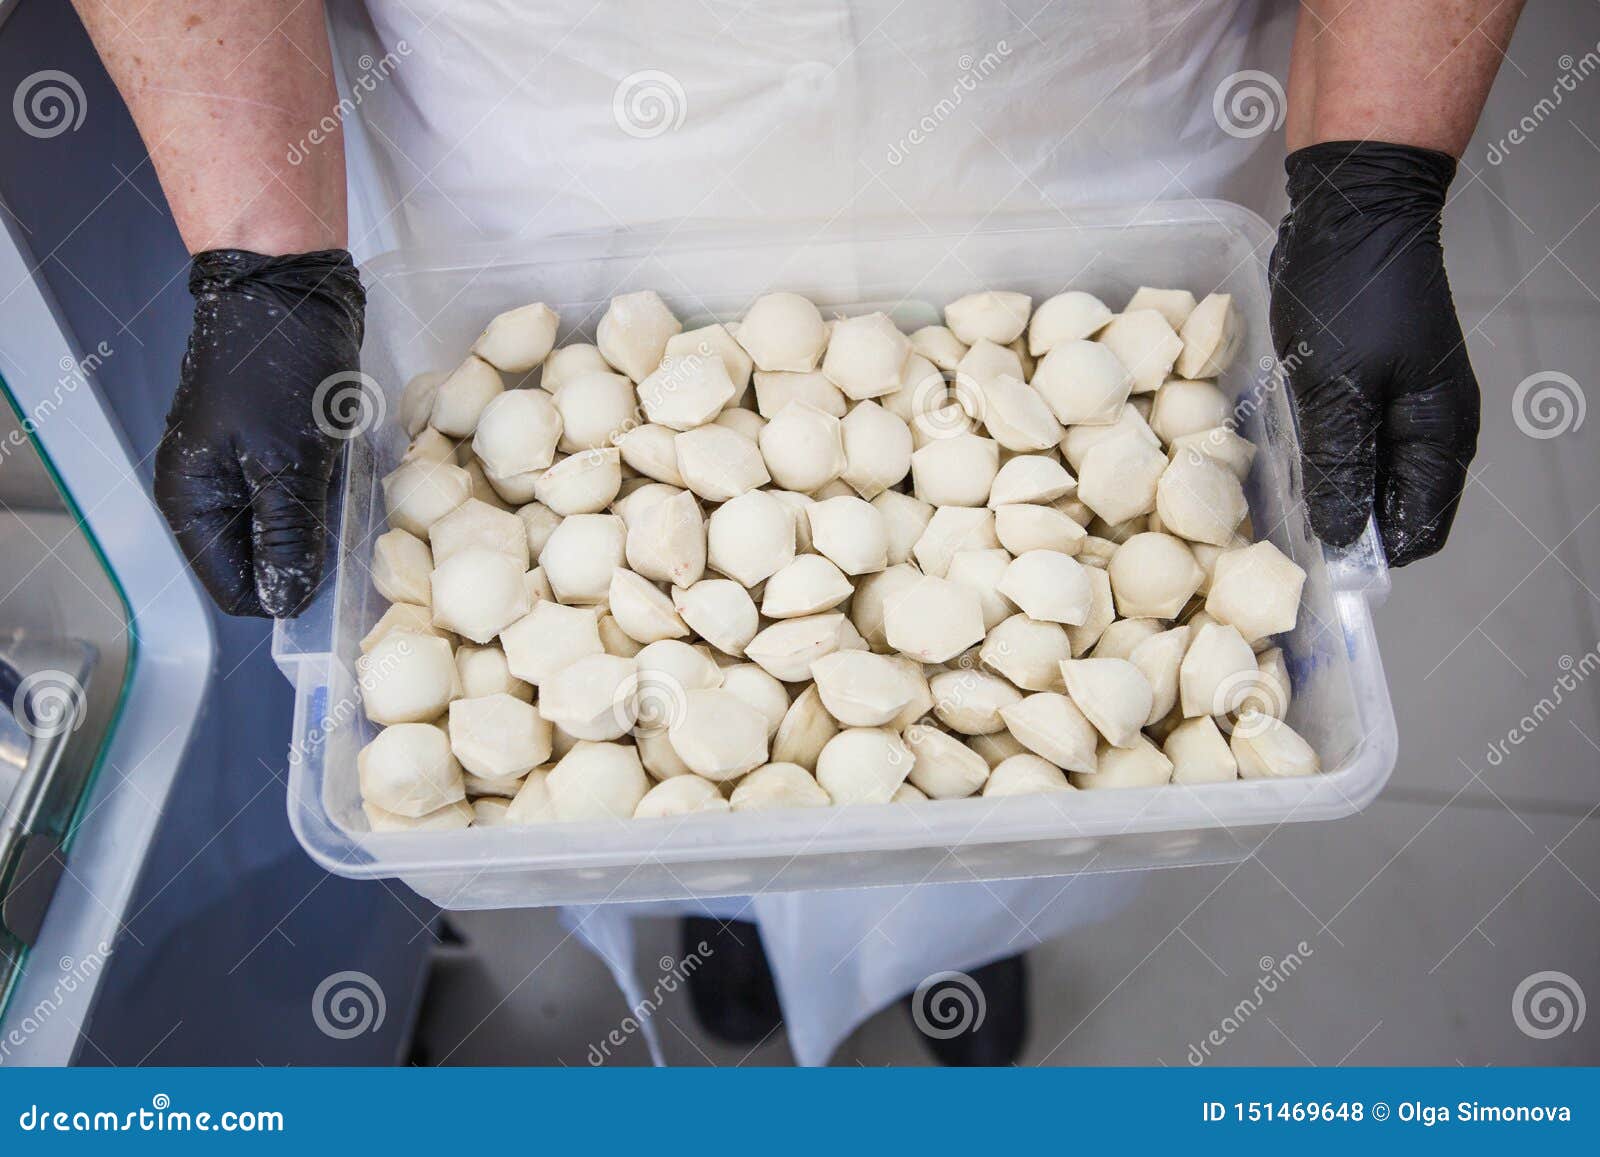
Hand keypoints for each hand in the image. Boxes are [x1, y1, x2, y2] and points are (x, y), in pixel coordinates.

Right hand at [155, 249, 365, 617]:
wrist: (288, 286)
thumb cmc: (279, 365)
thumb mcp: (287, 461)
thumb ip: (286, 536)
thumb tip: (283, 602)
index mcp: (191, 501)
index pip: (232, 589)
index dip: (282, 595)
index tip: (332, 578)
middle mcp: (205, 492)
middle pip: (256, 562)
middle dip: (303, 558)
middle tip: (349, 531)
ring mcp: (235, 469)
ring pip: (280, 530)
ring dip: (317, 524)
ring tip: (348, 497)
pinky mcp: (266, 448)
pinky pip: (295, 495)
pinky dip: (322, 494)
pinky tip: (347, 477)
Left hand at [1268, 141, 1478, 566]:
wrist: (1351, 210)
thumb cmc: (1352, 291)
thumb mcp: (1339, 389)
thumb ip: (1342, 468)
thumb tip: (1343, 538)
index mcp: (1439, 437)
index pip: (1417, 532)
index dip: (1369, 558)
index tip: (1313, 568)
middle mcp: (1428, 430)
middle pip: (1388, 510)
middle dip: (1342, 526)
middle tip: (1280, 534)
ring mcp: (1398, 407)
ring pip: (1362, 477)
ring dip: (1326, 490)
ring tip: (1274, 497)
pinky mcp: (1366, 385)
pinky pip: (1344, 441)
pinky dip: (1317, 453)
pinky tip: (1278, 453)